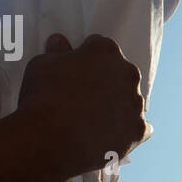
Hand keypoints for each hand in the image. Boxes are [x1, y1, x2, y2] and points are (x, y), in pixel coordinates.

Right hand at [17, 33, 148, 179]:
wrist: (52, 139)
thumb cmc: (43, 96)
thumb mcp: (41, 65)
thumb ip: (56, 52)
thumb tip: (59, 42)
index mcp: (106, 51)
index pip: (99, 47)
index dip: (84, 58)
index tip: (74, 71)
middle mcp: (127, 73)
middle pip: (119, 73)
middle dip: (105, 82)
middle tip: (83, 97)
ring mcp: (136, 103)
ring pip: (130, 101)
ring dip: (117, 107)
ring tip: (92, 121)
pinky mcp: (139, 129)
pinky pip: (140, 128)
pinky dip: (128, 131)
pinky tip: (113, 136)